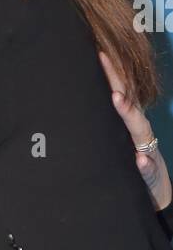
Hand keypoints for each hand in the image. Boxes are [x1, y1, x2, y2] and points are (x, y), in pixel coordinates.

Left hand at [99, 51, 171, 210]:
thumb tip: (92, 107)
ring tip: (117, 98)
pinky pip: (148, 168)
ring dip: (129, 115)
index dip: (110, 74)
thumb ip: (109, 129)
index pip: (120, 94)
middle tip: (103, 59)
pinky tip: (140, 159)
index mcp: (130, 125)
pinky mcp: (151, 175)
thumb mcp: (117, 145)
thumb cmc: (131, 167)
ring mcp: (147, 152)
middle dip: (117, 81)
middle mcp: (140, 133)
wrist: (156, 196)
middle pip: (128, 103)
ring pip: (139, 131)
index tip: (98, 53)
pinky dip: (144, 164)